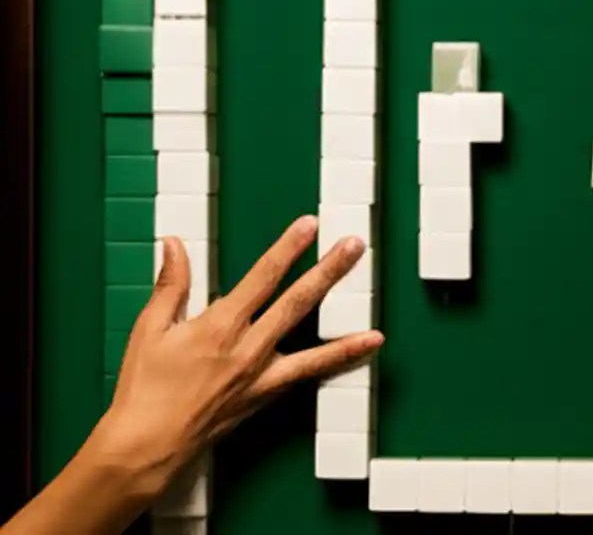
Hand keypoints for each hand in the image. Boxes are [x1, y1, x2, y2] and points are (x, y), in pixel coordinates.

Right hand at [91, 216, 382, 496]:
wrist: (148, 444)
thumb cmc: (144, 390)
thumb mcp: (149, 329)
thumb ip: (171, 285)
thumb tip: (175, 246)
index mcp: (218, 326)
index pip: (262, 276)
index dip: (288, 248)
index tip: (308, 226)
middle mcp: (247, 347)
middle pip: (297, 301)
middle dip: (328, 270)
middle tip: (354, 246)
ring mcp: (261, 373)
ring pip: (312, 337)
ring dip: (343, 315)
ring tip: (369, 296)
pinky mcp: (267, 394)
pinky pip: (311, 372)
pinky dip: (342, 356)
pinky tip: (368, 345)